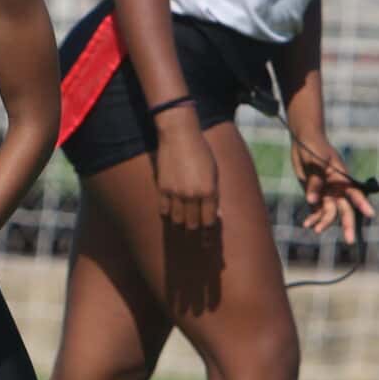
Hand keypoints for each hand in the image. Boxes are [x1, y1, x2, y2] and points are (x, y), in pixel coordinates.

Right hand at [154, 113, 218, 230]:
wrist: (179, 135)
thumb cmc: (201, 151)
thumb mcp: (214, 172)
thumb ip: (214, 194)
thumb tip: (216, 215)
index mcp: (209, 191)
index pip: (209, 222)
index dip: (208, 236)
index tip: (206, 244)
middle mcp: (193, 195)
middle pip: (192, 224)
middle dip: (195, 233)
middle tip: (195, 238)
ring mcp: (176, 192)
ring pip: (177, 220)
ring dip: (181, 226)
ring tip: (183, 229)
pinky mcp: (163, 188)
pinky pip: (164, 210)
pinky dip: (168, 216)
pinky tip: (171, 217)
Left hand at [291, 134, 377, 246]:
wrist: (303, 140)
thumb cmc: (313, 147)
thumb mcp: (314, 162)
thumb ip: (314, 182)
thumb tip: (312, 201)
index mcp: (341, 178)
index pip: (354, 192)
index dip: (362, 203)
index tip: (371, 214)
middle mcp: (337, 187)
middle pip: (345, 209)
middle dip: (348, 225)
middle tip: (351, 241)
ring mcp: (327, 192)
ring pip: (330, 212)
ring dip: (324, 222)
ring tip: (315, 230)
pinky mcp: (315, 195)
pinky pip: (316, 211)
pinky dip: (313, 218)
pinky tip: (307, 224)